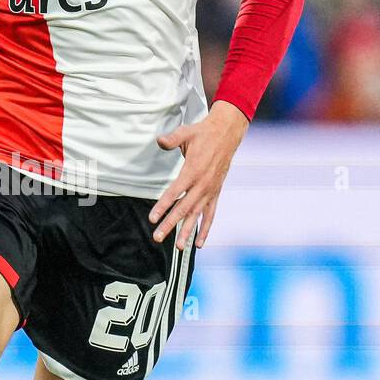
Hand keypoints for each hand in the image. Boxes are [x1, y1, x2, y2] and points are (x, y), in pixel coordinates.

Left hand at [149, 100, 247, 250]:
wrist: (227, 134)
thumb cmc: (203, 133)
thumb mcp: (186, 132)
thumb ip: (172, 139)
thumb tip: (160, 140)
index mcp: (193, 171)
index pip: (174, 193)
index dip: (163, 206)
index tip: (152, 218)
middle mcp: (202, 184)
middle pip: (183, 209)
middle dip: (170, 224)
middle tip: (157, 237)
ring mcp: (210, 190)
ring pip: (196, 215)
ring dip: (187, 231)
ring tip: (179, 247)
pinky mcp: (215, 193)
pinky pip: (210, 214)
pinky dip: (205, 229)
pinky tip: (199, 243)